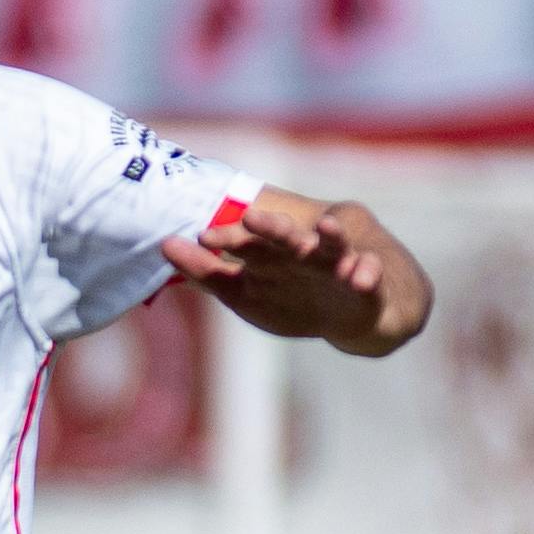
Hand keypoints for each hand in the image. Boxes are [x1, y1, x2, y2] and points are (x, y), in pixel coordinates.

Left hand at [168, 192, 416, 352]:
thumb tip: (164, 244)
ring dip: (330, 238)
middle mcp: (304, 252)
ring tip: (327, 227)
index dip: (229, 238)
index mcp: (273, 253)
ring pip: (333, 247)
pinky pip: (369, 277)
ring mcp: (337, 265)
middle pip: (288, 236)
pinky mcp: (366, 283)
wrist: (352, 316)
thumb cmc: (292, 297)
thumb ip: (207, 272)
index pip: (248, 241)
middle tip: (254, 217)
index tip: (204, 237)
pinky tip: (360, 275)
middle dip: (273, 228)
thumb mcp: (245, 292)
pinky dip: (366, 274)